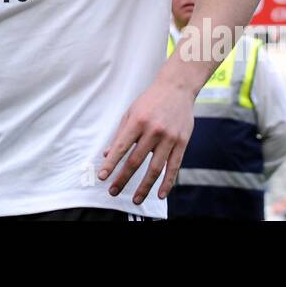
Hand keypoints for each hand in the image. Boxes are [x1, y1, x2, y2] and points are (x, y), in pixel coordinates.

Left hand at [97, 76, 195, 204]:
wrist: (177, 87)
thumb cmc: (150, 100)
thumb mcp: (131, 112)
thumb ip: (120, 134)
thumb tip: (107, 155)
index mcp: (137, 121)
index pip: (121, 147)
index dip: (111, 164)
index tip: (103, 177)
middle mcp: (153, 130)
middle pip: (136, 161)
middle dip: (123, 179)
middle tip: (113, 192)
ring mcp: (169, 137)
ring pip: (155, 168)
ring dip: (144, 187)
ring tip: (136, 199)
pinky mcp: (182, 142)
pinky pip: (174, 167)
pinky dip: (167, 183)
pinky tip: (160, 194)